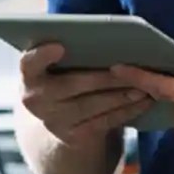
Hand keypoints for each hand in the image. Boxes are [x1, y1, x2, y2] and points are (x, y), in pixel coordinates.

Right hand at [19, 42, 153, 147]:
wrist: (59, 116)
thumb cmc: (65, 75)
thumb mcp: (59, 63)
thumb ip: (72, 50)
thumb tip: (107, 36)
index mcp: (30, 75)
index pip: (29, 63)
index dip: (41, 55)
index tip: (60, 46)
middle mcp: (36, 101)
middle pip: (72, 85)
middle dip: (105, 78)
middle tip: (131, 69)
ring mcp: (54, 122)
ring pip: (92, 106)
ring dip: (121, 96)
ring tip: (145, 87)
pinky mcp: (73, 137)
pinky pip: (104, 122)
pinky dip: (126, 111)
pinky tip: (144, 102)